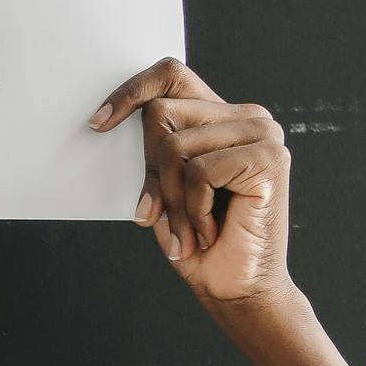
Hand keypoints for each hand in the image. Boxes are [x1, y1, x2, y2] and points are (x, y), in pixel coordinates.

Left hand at [89, 56, 293, 305]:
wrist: (238, 290)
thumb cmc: (197, 241)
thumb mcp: (165, 188)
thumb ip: (155, 151)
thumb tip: (109, 120)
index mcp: (224, 117)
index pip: (170, 75)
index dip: (130, 90)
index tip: (97, 124)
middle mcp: (249, 117)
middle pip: (161, 115)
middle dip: (150, 173)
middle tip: (160, 215)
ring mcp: (263, 135)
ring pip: (174, 146)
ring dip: (171, 202)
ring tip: (188, 232)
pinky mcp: (268, 159)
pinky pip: (199, 172)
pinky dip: (193, 210)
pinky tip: (210, 232)